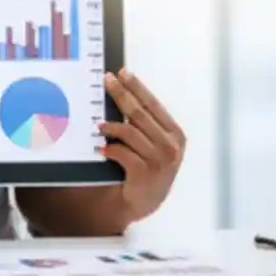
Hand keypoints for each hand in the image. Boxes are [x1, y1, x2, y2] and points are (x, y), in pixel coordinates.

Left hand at [97, 68, 185, 223]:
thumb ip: (144, 125)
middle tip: (107, 81)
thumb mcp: (152, 145)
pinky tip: (103, 150)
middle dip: (122, 95)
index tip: (122, 73)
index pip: (153, 104)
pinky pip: (124, 154)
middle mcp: (171, 146)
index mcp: (175, 134)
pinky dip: (112, 149)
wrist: (141, 202)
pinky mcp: (146, 174)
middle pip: (141, 114)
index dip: (137, 87)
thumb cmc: (145, 169)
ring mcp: (160, 160)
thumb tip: (122, 94)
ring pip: (131, 132)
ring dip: (112, 126)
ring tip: (99, 124)